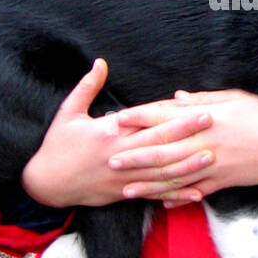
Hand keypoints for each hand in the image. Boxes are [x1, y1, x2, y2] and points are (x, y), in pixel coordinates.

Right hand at [20, 59, 215, 206]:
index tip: (193, 105)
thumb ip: (87, 87)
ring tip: (211, 157)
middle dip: (187, 133)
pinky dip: (175, 195)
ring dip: (187, 165)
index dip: (171, 114)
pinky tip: (195, 193)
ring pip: (160, 172)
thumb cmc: (56, 145)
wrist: (45, 182)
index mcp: (108, 133)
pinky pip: (153, 194)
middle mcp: (119, 156)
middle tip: (212, 122)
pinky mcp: (123, 194)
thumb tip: (100, 62)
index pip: (145, 122)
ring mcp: (123, 177)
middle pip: (159, 144)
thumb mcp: (68, 112)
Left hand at [112, 89, 257, 206]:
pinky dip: (178, 199)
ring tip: (126, 189)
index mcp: (206, 118)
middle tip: (110, 160)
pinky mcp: (222, 182)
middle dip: (135, 155)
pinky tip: (160, 204)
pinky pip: (196, 192)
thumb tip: (175, 97)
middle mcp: (205, 143)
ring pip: (174, 177)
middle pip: (163, 150)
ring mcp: (212, 165)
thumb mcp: (234, 99)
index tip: (118, 119)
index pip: (166, 117)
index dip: (140, 118)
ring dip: (148, 184)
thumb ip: (202, 100)